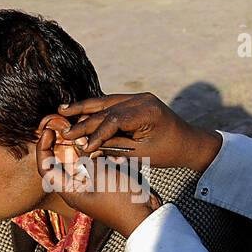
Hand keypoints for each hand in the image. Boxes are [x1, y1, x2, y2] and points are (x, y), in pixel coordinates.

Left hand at [36, 115, 159, 237]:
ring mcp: (93, 185)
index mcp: (70, 191)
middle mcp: (78, 188)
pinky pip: (100, 165)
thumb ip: (86, 157)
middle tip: (74, 126)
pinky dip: (105, 156)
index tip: (49, 131)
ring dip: (91, 149)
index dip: (42, 148)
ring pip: (85, 160)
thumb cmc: (120, 200)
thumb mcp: (101, 174)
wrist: (144, 217)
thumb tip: (77, 142)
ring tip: (99, 138)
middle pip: (64, 161)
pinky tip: (116, 154)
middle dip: (69, 143)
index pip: (46, 168)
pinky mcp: (107, 182)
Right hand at [56, 93, 222, 173]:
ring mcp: (139, 97)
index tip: (82, 147)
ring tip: (62, 110)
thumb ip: (116, 147)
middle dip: (84, 121)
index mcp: (147, 111)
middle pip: (106, 109)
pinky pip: (111, 103)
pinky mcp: (136, 100)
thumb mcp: (142, 154)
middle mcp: (142, 99)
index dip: (95, 134)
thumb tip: (88, 147)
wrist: (189, 142)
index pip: (114, 120)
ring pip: (106, 102)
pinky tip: (78, 109)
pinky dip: (95, 108)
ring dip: (83, 107)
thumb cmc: (169, 152)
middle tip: (64, 131)